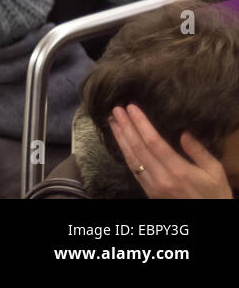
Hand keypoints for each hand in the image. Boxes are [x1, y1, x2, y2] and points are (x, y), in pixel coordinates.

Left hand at [109, 104, 232, 197]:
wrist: (207, 220)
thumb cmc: (215, 194)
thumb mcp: (215, 172)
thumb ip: (199, 152)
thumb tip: (183, 133)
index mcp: (179, 171)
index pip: (153, 142)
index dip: (140, 124)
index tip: (131, 108)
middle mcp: (162, 178)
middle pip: (138, 148)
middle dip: (125, 127)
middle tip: (116, 110)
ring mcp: (152, 186)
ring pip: (131, 159)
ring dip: (120, 138)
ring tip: (112, 121)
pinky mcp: (149, 192)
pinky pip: (133, 170)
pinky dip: (124, 153)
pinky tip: (120, 142)